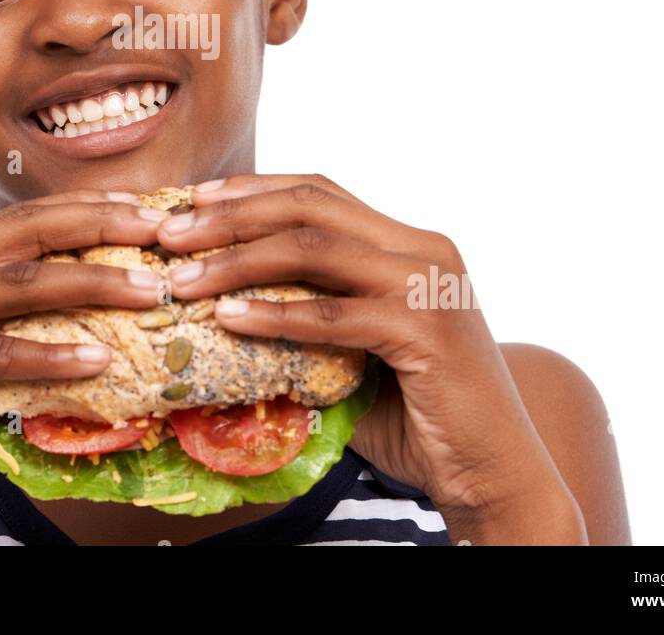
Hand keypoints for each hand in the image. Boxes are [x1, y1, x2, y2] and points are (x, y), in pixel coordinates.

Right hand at [0, 190, 169, 528]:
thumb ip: (12, 329)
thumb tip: (99, 325)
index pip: (18, 219)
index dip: (82, 207)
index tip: (140, 206)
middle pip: (25, 230)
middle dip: (99, 223)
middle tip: (159, 227)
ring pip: (21, 281)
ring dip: (94, 282)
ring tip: (149, 290)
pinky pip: (1, 350)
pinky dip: (55, 354)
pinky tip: (101, 358)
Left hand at [154, 174, 570, 524]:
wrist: (493, 475)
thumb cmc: (417, 417)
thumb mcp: (355, 350)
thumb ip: (310, 315)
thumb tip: (219, 304)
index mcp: (408, 242)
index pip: (319, 191)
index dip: (251, 189)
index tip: (190, 199)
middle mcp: (423, 249)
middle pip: (311, 205)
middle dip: (231, 214)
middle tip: (169, 232)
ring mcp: (429, 285)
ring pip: (317, 248)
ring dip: (238, 259)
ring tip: (183, 278)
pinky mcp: (428, 331)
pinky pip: (336, 314)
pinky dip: (277, 314)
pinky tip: (228, 318)